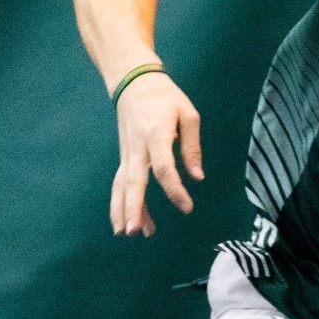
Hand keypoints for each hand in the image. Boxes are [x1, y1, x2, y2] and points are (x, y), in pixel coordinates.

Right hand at [111, 71, 203, 235]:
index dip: (174, 189)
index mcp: (157, 133)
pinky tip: (127, 222)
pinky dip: (121, 204)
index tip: (187, 207)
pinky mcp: (124, 158)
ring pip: (121, 185)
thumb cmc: (165, 98)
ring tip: (128, 234)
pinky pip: (120, 184)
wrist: (134, 83)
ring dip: (122, 210)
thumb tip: (197, 177)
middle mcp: (138, 147)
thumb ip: (192, 146)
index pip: (163, 166)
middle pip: (132, 180)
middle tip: (135, 231)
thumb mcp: (187, 114)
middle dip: (133, 206)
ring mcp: (127, 153)